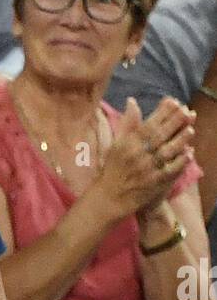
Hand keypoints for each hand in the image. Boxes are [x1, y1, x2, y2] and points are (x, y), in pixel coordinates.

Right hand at [95, 97, 194, 221]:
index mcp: (128, 144)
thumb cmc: (113, 169)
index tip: (174, 102)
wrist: (109, 198)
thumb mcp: (116, 144)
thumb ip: (127, 123)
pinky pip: (170, 170)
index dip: (162, 112)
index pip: (148, 124)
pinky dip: (180, 162)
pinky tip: (189, 153)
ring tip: (190, 130)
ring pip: (166, 152)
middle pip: (159, 135)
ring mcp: (147, 169)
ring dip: (179, 140)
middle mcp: (138, 155)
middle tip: (187, 111)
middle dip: (174, 122)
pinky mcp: (154, 183)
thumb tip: (132, 101)